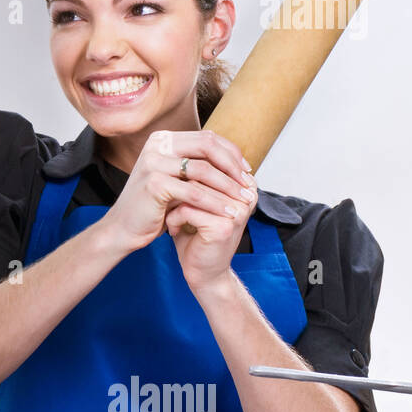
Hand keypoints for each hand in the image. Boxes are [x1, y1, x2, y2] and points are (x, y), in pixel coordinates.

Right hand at [100, 131, 255, 285]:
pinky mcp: (154, 184)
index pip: (207, 138)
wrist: (123, 228)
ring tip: (244, 200)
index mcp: (163, 139)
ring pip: (204, 170)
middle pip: (207, 147)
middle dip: (233, 166)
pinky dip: (215, 203)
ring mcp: (153, 163)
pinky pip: (194, 192)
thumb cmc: (153, 206)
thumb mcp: (175, 178)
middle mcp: (157, 145)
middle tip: (249, 184)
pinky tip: (229, 213)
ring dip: (228, 186)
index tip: (247, 171)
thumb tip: (237, 160)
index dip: (232, 154)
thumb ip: (197, 165)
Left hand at [164, 142, 256, 293]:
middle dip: (179, 184)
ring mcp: (237, 208)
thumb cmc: (196, 232)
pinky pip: (186, 209)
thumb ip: (198, 174)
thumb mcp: (198, 199)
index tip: (171, 182)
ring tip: (168, 214)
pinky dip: (173, 219)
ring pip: (191, 190)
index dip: (186, 168)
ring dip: (173, 203)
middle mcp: (246, 193)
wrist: (201, 270)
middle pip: (202, 172)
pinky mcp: (224, 224)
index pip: (213, 158)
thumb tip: (183, 140)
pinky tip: (173, 230)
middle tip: (165, 198)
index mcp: (244, 184)